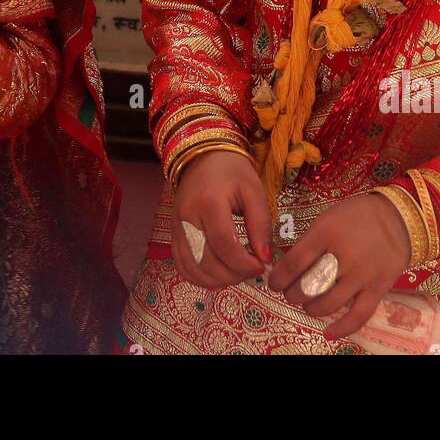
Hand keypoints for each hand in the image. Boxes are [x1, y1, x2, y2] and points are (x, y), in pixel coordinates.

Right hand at [171, 149, 271, 288]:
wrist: (204, 158)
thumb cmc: (232, 172)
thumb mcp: (254, 191)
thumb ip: (261, 225)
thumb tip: (266, 259)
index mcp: (209, 202)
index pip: (224, 245)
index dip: (244, 263)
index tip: (261, 266)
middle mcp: (187, 218)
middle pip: (206, 262)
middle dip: (234, 275)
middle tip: (252, 270)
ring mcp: (176, 228)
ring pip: (192, 269)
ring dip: (218, 281)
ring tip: (238, 272)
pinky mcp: (173, 235)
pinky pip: (182, 266)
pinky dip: (200, 277)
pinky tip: (219, 273)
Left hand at [268, 192, 410, 340]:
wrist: (397, 218)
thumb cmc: (356, 216)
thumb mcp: (327, 218)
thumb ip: (309, 242)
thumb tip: (287, 267)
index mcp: (326, 233)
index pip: (294, 262)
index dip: (279, 278)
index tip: (274, 283)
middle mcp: (343, 256)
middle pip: (309, 285)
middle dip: (293, 294)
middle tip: (290, 293)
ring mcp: (362, 275)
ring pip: (328, 303)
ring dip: (311, 308)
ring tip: (307, 303)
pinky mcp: (378, 289)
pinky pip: (358, 316)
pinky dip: (342, 328)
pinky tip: (328, 332)